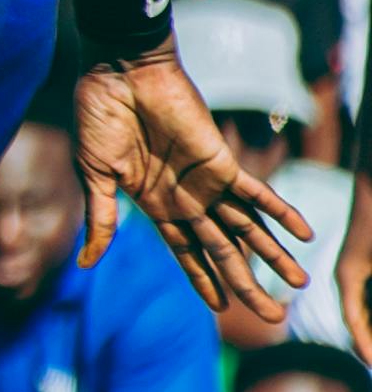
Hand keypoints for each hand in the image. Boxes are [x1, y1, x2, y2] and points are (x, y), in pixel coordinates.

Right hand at [74, 48, 312, 315]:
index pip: (187, 254)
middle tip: (274, 317)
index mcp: (155, 205)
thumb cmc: (99, 118)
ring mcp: (207, 183)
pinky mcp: (221, 162)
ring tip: (298, 285)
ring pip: (248, 230)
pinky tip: (306, 234)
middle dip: (248, 286)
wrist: (120, 74)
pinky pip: (258, 193)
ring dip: (274, 258)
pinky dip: (282, 213)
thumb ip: (100, 218)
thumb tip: (85, 263)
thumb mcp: (94, 175)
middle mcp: (187, 200)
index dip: (204, 281)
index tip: (223, 308)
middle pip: (224, 252)